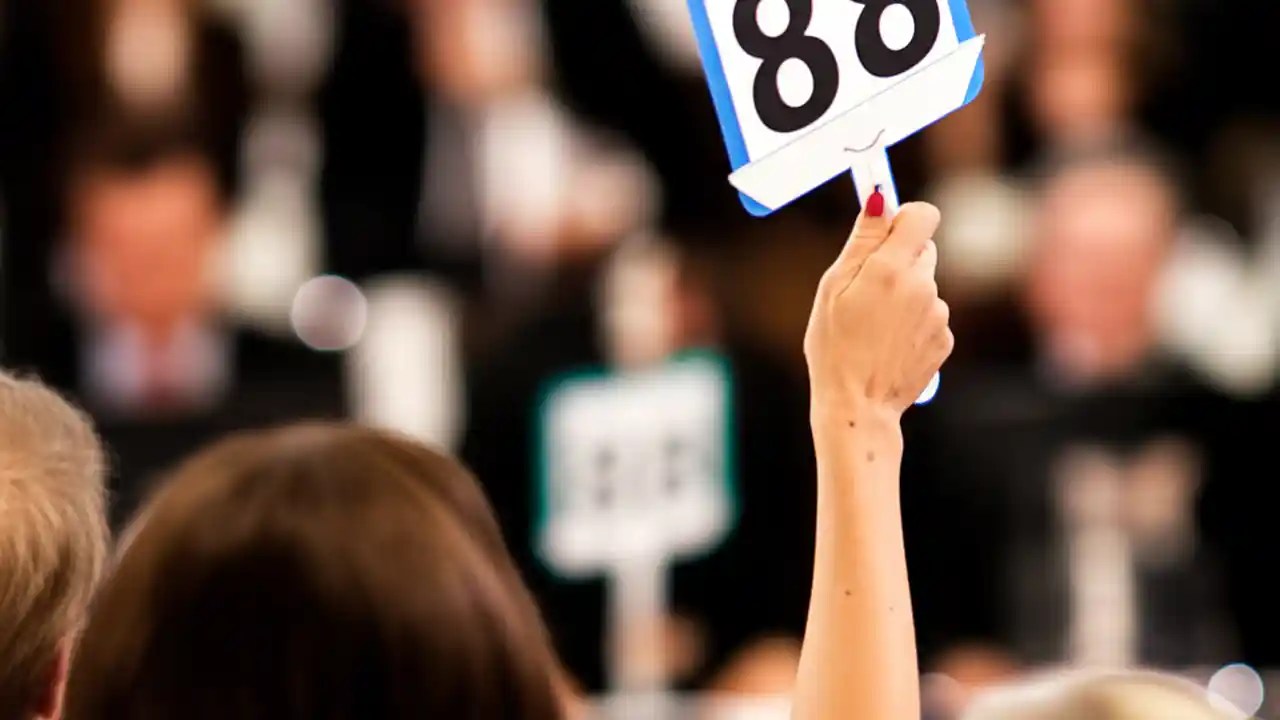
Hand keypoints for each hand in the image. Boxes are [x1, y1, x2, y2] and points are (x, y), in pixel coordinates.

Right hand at [804, 201, 952, 417]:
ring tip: (875, 326)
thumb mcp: (833, 289)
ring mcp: (938, 315)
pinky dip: (913, 323)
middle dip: (899, 259)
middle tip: (868, 289)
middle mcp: (923, 287)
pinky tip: (889, 343)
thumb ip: (862, 242)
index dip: (904, 217)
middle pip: (922, 249)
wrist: (858, 406)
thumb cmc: (834, 348)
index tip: (885, 229)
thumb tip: (879, 200)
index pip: (922, 215)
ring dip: (905, 295)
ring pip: (925, 285)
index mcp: (892, 269)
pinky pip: (931, 315)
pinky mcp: (945, 340)